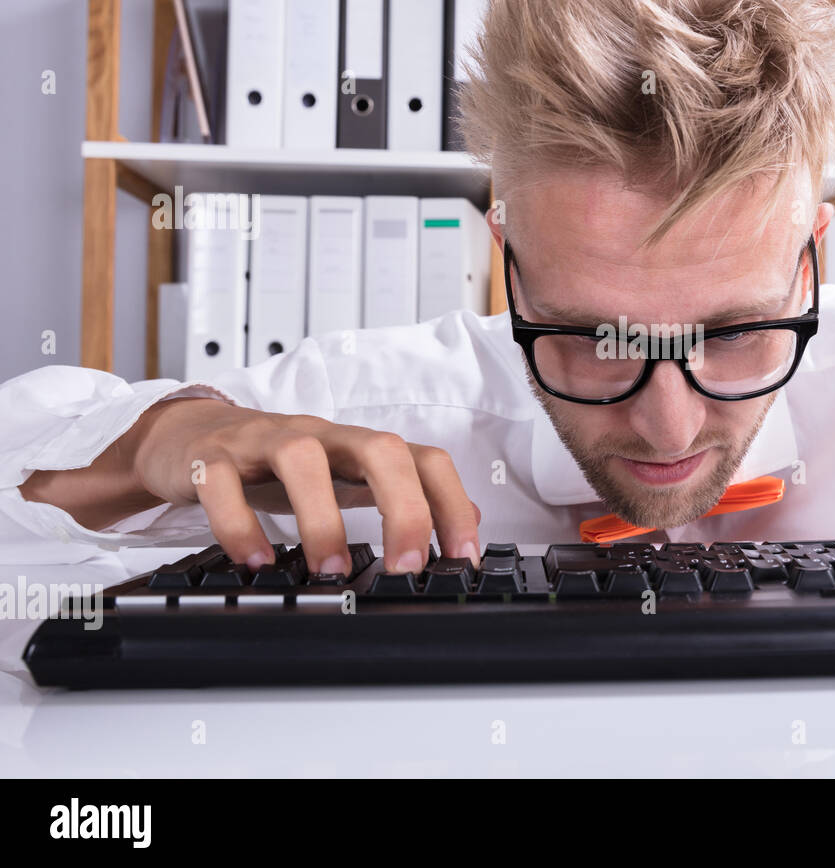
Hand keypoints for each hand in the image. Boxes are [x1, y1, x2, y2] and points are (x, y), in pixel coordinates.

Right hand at [127, 398, 480, 574]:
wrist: (189, 437)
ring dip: (323, 519)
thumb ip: (404, 497)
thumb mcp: (345, 479)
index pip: (425, 460)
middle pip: (380, 448)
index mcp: (358, 447)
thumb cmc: (276, 465)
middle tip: (405, 567)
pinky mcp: (211, 457)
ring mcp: (265, 441)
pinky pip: (224, 481)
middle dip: (403, 508)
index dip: (452, 505)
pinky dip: (239, 524)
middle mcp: (321, 437)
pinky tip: (254, 562)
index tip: (462, 557)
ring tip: (328, 571)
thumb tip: (471, 519)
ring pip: (303, 459)